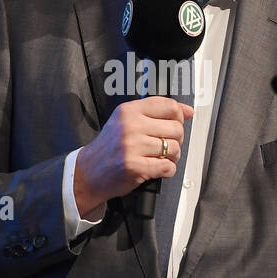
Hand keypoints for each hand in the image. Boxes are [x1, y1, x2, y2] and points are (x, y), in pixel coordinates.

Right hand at [74, 97, 193, 217]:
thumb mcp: (126, 121)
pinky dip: (167, 170)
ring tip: (159, 157)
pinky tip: (155, 167)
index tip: (176, 122)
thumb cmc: (110, 147)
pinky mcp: (135, 167)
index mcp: (129, 111)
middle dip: (176, 140)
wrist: (88, 171)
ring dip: (172, 157)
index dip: (179, 116)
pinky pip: (168, 167)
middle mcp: (131, 126)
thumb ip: (156, 112)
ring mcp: (133, 147)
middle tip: (165, 145)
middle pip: (176, 128)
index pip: (169, 106)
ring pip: (175, 148)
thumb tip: (187, 111)